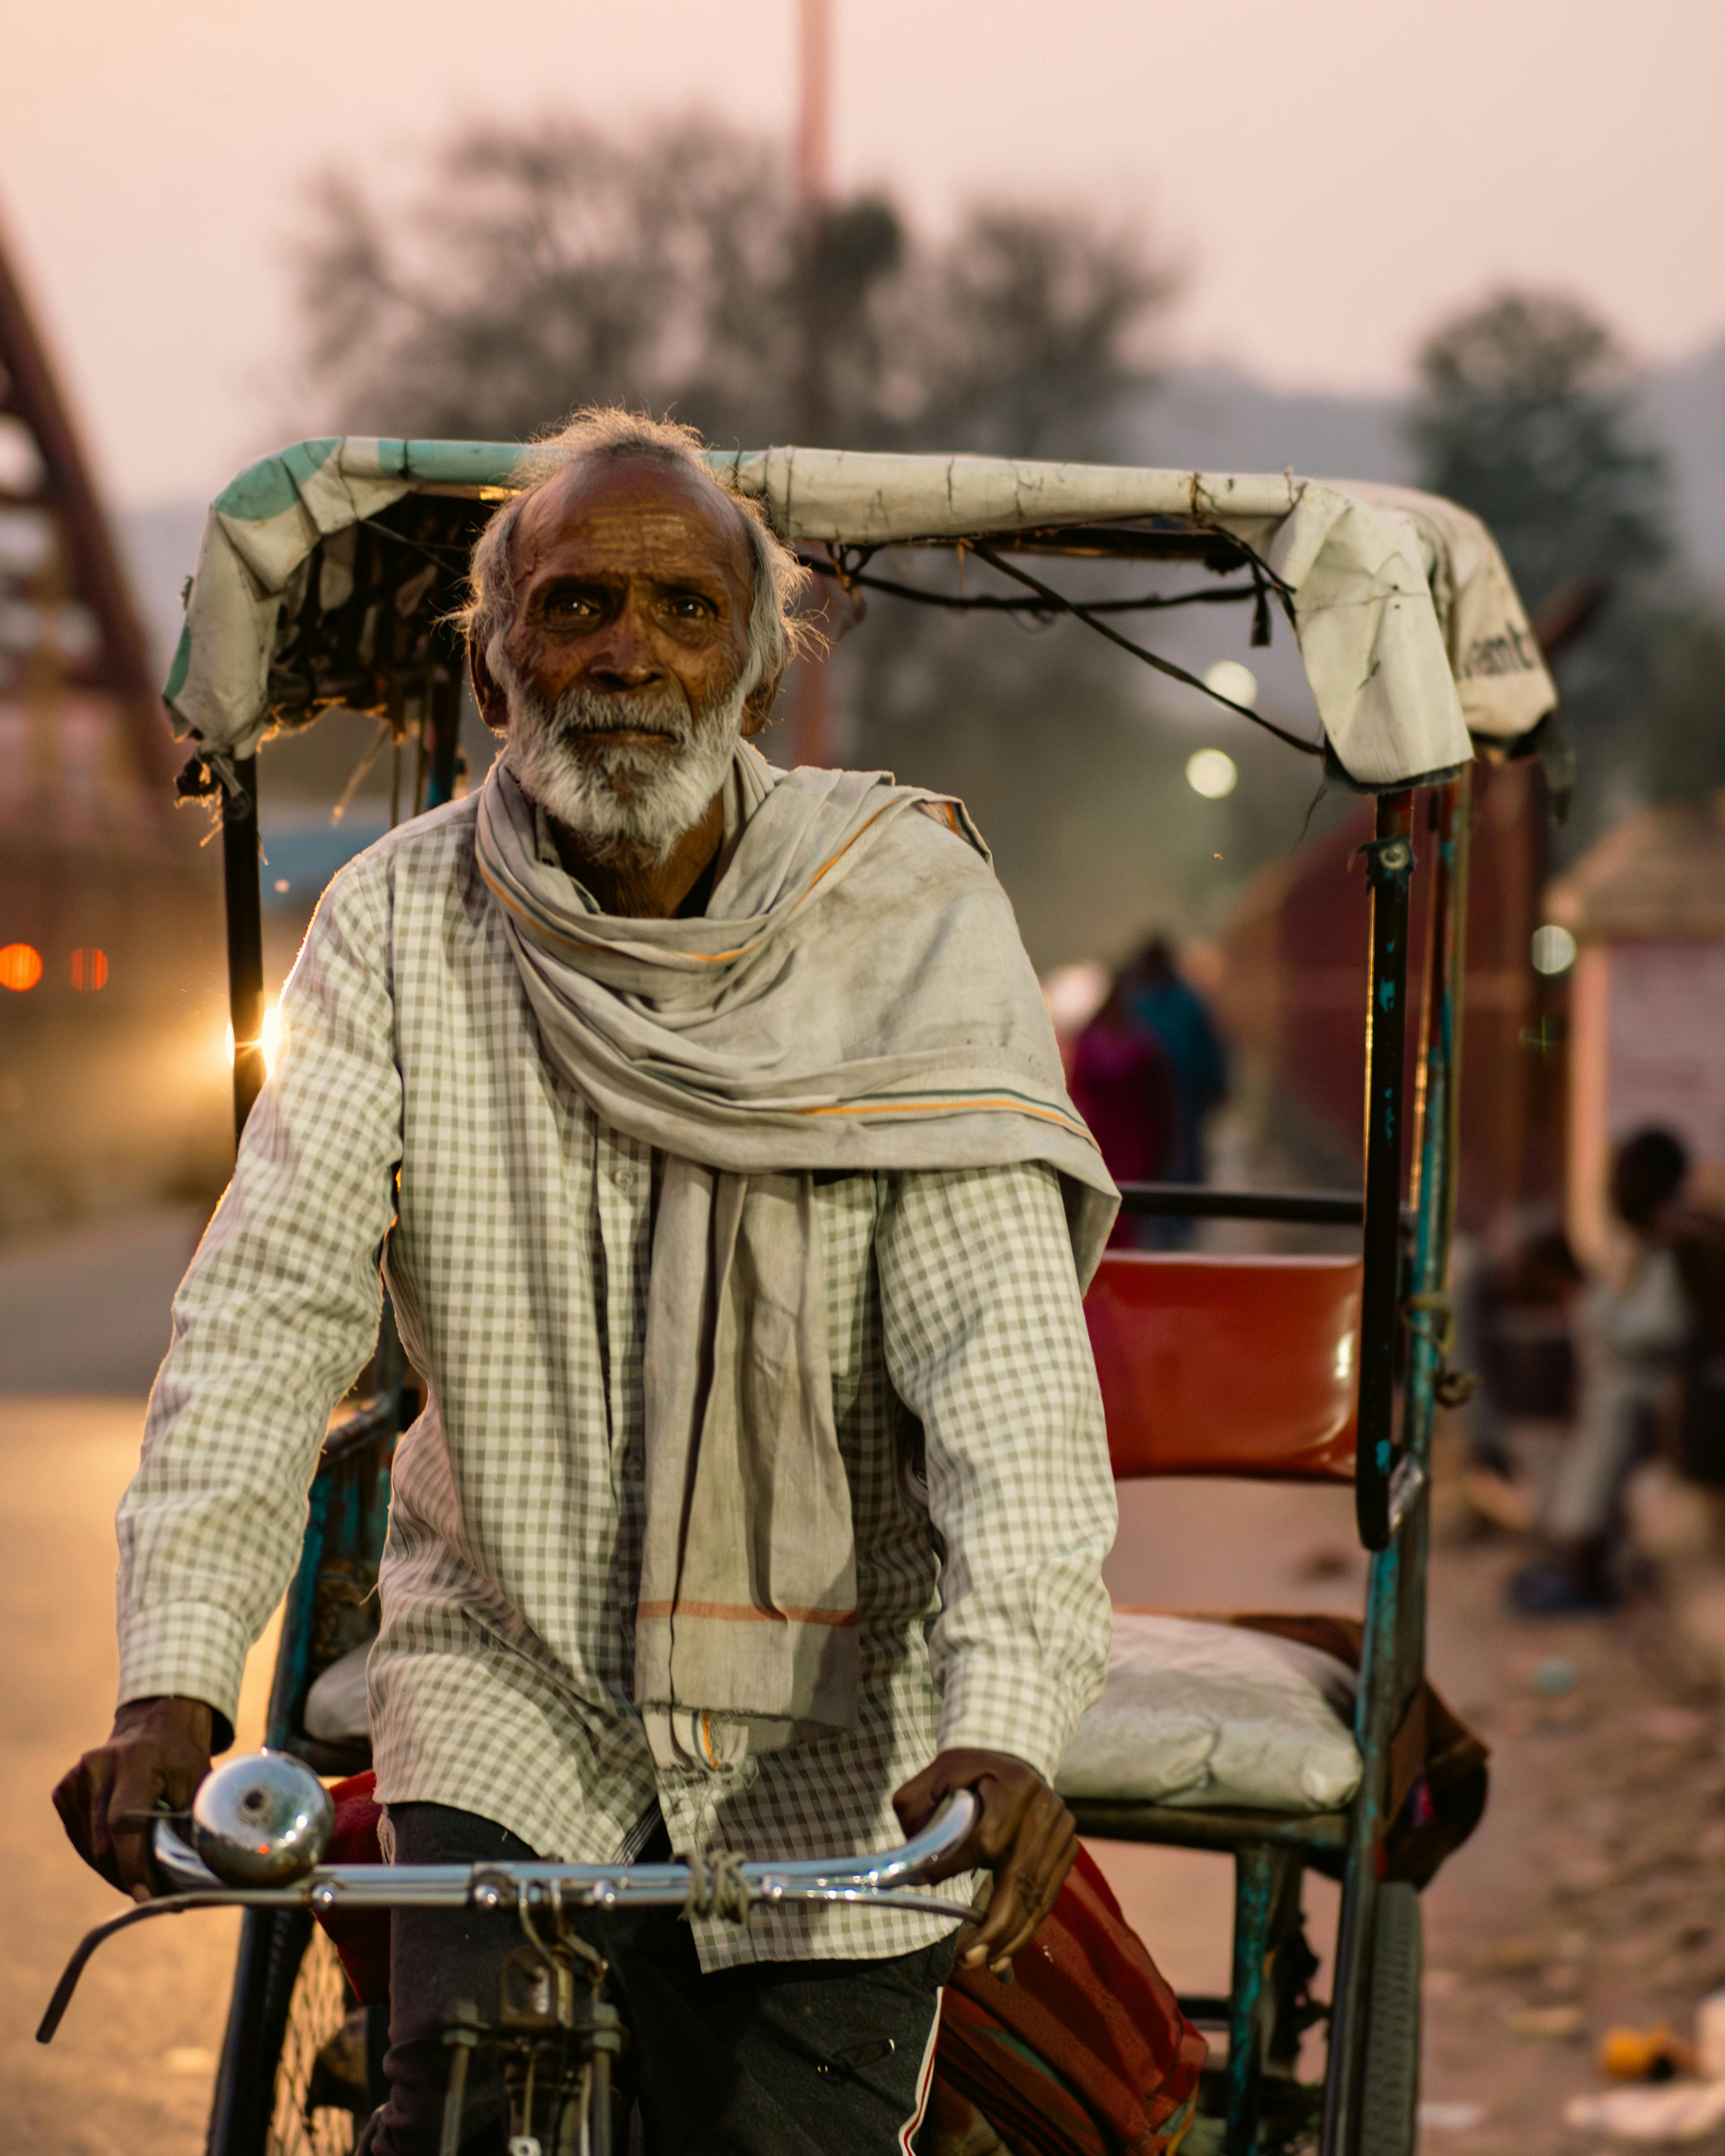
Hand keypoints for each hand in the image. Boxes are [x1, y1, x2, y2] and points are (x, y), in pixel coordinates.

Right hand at [53, 1698, 212, 1900]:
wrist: (155, 1723)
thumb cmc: (182, 1756)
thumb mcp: (198, 1780)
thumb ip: (192, 1821)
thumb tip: (194, 1874)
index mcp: (135, 1760)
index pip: (124, 1824)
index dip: (134, 1866)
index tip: (148, 1897)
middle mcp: (97, 1767)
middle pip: (104, 1842)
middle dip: (128, 1875)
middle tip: (153, 1894)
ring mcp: (75, 1778)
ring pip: (89, 1846)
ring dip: (113, 1870)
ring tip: (141, 1880)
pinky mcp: (64, 1791)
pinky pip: (79, 1837)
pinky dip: (100, 1855)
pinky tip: (121, 1859)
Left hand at [893, 1747, 1077, 1975]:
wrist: (1010, 1759)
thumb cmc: (966, 1773)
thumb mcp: (935, 1776)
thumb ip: (918, 1810)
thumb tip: (912, 1868)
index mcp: (1016, 1786)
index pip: (987, 1840)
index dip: (956, 1866)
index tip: (925, 1881)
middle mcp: (1047, 1809)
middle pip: (1020, 1877)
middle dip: (995, 1926)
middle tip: (968, 1959)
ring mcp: (1062, 1832)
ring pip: (1036, 1896)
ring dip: (1010, 1936)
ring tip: (983, 1964)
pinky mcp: (1067, 1851)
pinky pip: (1045, 1897)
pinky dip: (1025, 1927)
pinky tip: (1004, 1953)